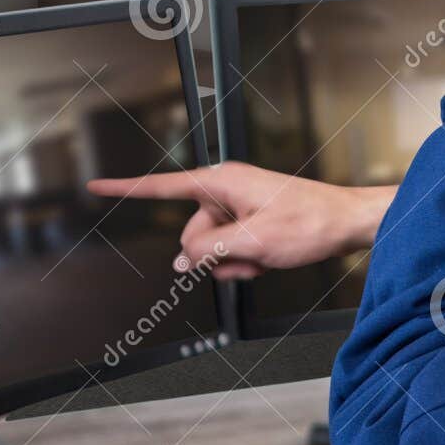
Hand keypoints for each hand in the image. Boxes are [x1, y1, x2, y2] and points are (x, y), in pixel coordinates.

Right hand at [86, 162, 395, 280]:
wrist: (348, 225)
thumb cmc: (312, 223)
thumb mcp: (253, 242)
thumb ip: (208, 250)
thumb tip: (182, 259)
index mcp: (222, 182)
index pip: (162, 187)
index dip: (126, 189)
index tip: (96, 187)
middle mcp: (227, 190)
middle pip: (191, 234)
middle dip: (213, 254)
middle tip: (248, 256)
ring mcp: (240, 207)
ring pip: (211, 248)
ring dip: (232, 262)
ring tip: (264, 258)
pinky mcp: (251, 222)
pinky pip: (230, 250)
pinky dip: (244, 261)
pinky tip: (267, 261)